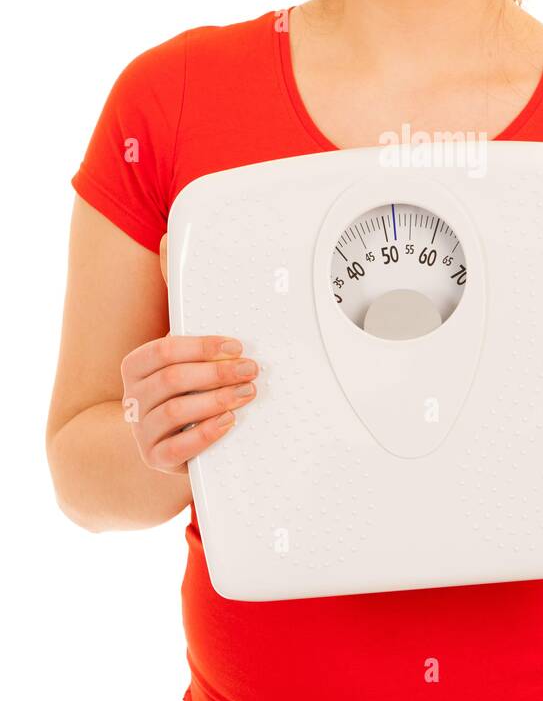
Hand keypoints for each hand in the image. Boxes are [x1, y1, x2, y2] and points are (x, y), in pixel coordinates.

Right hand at [117, 234, 258, 474]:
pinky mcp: (157, 460)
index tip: (235, 344)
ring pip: (175, 412)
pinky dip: (206, 434)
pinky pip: (178, 449)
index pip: (161, 351)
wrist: (159, 441)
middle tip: (252, 368)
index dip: (200, 346)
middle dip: (216, 372)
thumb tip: (170, 240)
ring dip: (216, 399)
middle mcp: (133, 397)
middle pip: (171, 380)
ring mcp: (142, 431)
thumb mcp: (178, 348)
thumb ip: (175, 299)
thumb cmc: (179, 387)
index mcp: (135, 366)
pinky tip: (229, 422)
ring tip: (248, 393)